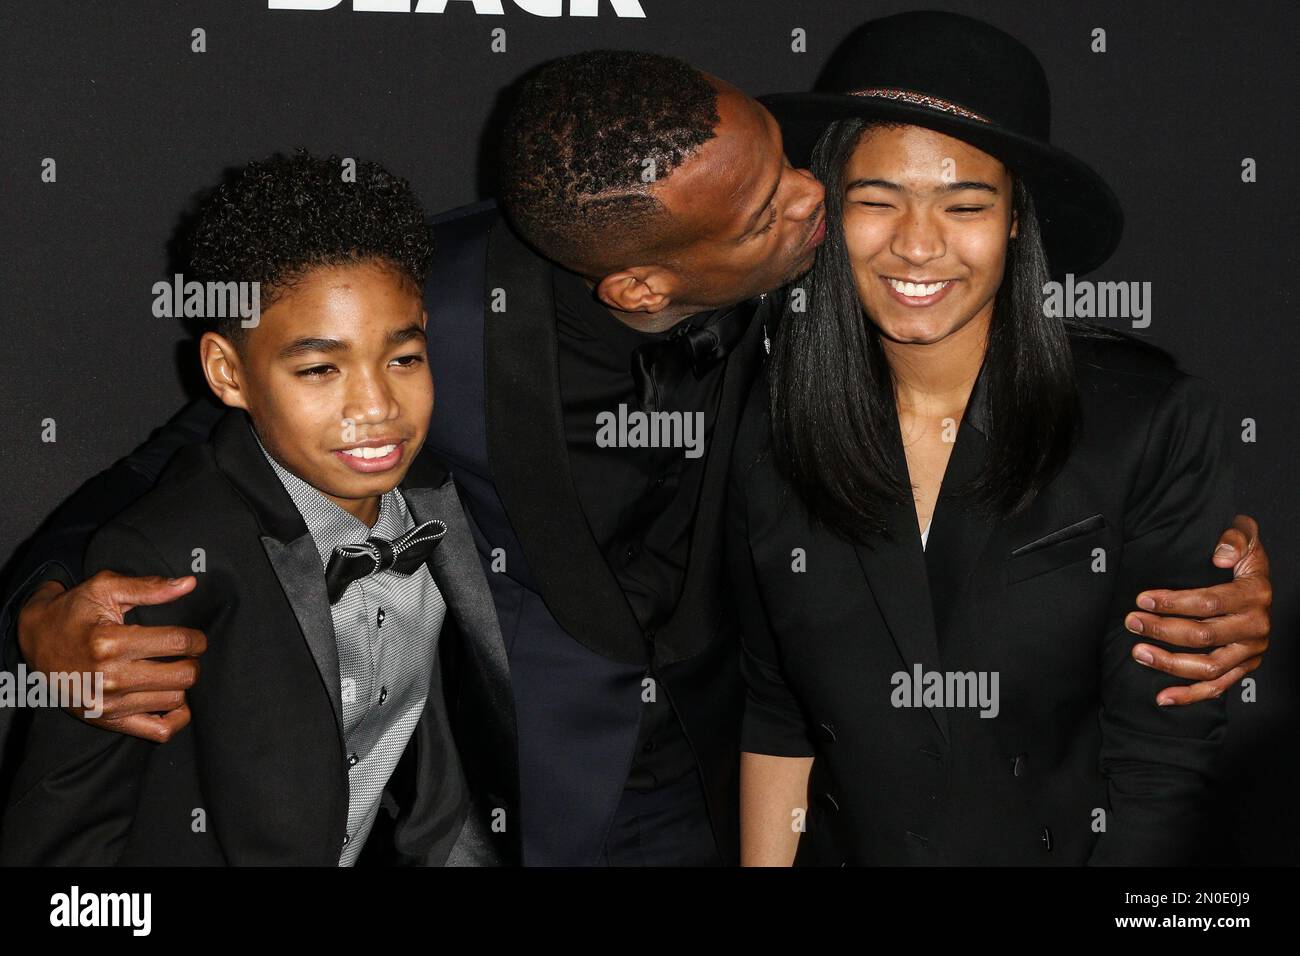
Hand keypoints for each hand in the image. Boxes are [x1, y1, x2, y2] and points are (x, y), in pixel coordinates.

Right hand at [17, 571, 206, 740]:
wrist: (35, 641)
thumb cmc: (73, 611)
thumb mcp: (105, 589)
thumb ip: (149, 587)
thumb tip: (189, 583)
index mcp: (110, 642)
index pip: (178, 643)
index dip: (196, 639)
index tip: (195, 638)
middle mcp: (109, 677)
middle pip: (182, 676)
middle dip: (192, 661)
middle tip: (185, 655)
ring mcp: (108, 703)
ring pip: (175, 700)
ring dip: (180, 685)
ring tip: (170, 671)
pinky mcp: (107, 720)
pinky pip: (158, 731)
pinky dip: (175, 718)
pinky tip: (171, 698)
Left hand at [1125, 515, 1270, 705]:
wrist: (1258, 579)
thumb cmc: (1242, 556)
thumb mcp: (1243, 534)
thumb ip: (1234, 537)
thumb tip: (1220, 554)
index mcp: (1254, 594)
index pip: (1209, 602)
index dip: (1173, 603)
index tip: (1142, 599)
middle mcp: (1256, 626)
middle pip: (1203, 636)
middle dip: (1162, 630)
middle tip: (1131, 621)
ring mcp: (1250, 651)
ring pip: (1208, 667)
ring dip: (1169, 663)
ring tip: (1138, 653)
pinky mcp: (1243, 668)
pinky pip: (1217, 688)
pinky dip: (1189, 696)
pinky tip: (1162, 697)